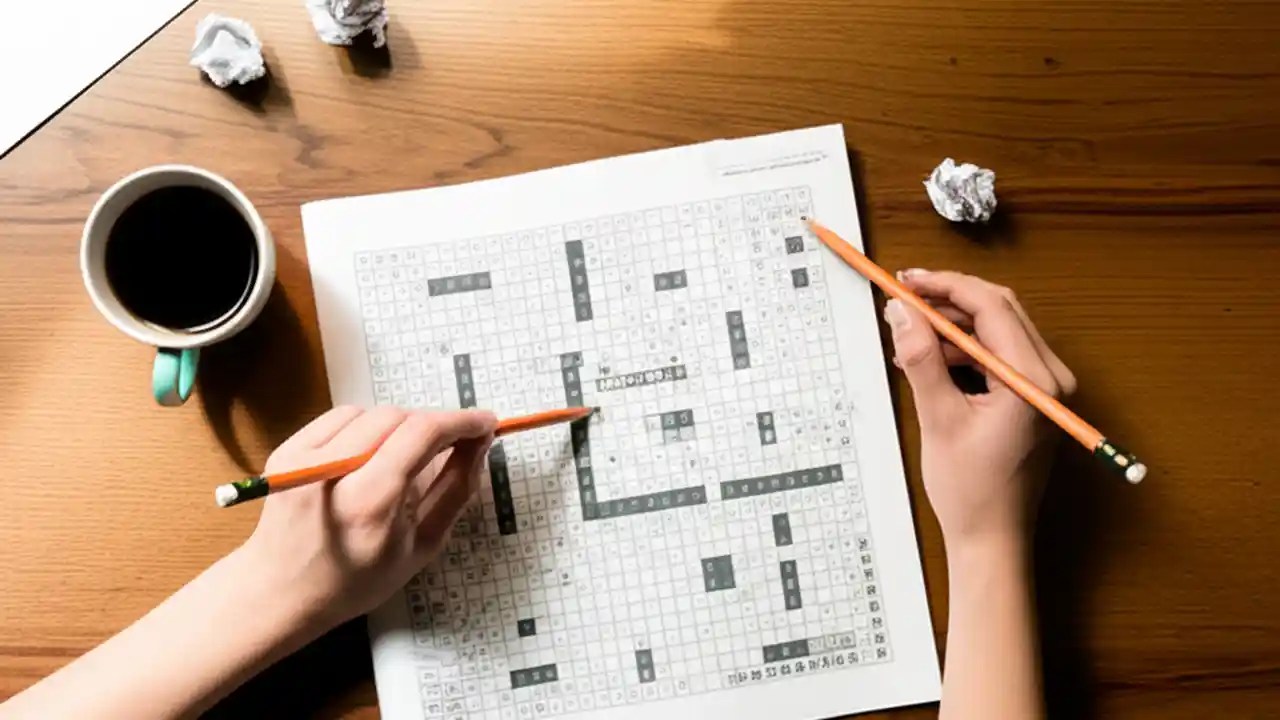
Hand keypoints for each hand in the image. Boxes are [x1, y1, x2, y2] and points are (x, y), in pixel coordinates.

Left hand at [241, 406, 496, 631]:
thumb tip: (479, 444)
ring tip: (402, 460)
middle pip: (398, 416)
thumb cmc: (355, 580)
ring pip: (371, 412)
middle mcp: (332, 470)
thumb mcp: (421, 546)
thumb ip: (456, 489)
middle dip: (431, 426)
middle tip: (448, 448)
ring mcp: (303, 457)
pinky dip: (366, 428)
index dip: (461, 421)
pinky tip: (369, 457)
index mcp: (370, 501)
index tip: (485, 423)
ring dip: (398, 427)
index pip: (422, 433)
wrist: (281, 591)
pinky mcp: (288, 449)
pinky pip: (341, 416)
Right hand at [883, 270, 1076, 549]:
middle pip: (999, 310)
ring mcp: (1045, 386)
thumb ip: (920, 358)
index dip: (945, 286)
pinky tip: (929, 358)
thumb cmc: (972, 491)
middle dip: (948, 299)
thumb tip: (901, 311)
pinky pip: (998, 353)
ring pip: (997, 329)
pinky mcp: (1033, 396)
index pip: (991, 306)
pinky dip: (964, 348)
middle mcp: (1050, 377)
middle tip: (903, 296)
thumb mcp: (938, 419)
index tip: (906, 280)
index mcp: (1034, 380)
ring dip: (952, 325)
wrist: (992, 539)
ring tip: (908, 336)